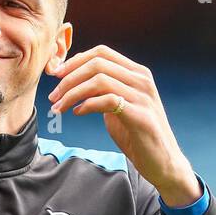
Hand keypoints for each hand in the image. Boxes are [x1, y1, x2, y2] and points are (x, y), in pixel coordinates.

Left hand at [48, 44, 200, 203]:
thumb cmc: (137, 134)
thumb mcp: (118, 106)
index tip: (56, 75)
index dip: (75, 60)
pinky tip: (77, 113)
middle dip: (69, 77)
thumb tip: (75, 81)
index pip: (102, 52)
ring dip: (73, 93)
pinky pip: (107, 101)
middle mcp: (141, 80)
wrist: (162, 162)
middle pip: (97, 63)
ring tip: (59, 107)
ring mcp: (143, 97)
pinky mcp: (140, 116)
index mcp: (137, 73)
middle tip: (53, 95)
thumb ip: (102, 91)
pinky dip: (86, 105)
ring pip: (99, 80)